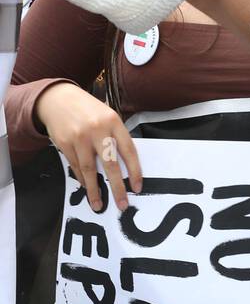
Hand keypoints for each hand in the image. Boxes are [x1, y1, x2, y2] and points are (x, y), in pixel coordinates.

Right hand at [34, 82, 141, 211]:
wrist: (58, 99)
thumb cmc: (88, 110)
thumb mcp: (107, 116)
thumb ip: (115, 136)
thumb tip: (125, 165)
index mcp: (113, 121)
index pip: (129, 150)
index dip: (134, 171)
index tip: (137, 188)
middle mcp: (97, 129)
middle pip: (110, 164)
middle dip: (117, 187)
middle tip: (122, 205)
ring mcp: (80, 137)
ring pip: (89, 170)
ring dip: (95, 190)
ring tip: (99, 205)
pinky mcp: (65, 143)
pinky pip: (76, 166)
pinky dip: (82, 179)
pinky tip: (87, 187)